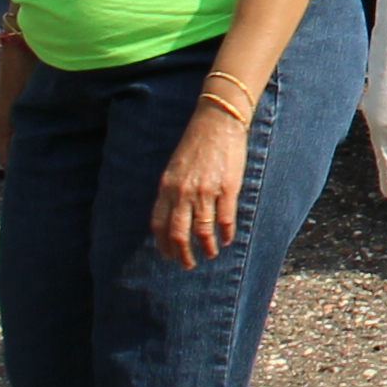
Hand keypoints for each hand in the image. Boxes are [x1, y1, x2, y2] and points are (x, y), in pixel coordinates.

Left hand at [154, 99, 251, 265]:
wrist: (218, 121)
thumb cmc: (197, 143)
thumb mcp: (175, 167)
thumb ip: (172, 191)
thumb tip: (173, 215)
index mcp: (167, 187)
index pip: (159, 225)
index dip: (163, 244)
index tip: (168, 255)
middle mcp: (183, 192)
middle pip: (179, 234)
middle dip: (182, 254)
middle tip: (188, 265)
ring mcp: (205, 192)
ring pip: (203, 231)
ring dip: (207, 248)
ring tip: (211, 254)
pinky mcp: (227, 189)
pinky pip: (225, 220)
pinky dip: (226, 234)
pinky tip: (228, 239)